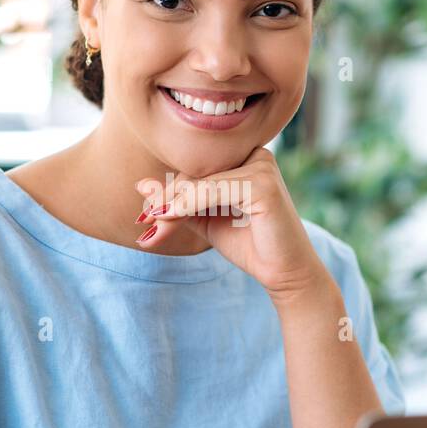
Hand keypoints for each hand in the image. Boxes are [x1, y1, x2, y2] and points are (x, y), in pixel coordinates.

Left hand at [134, 147, 328, 301]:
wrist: (284, 273)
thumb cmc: (249, 244)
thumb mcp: (206, 219)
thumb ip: (180, 203)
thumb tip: (142, 187)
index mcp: (244, 157)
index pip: (196, 166)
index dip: (168, 190)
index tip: (144, 213)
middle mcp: (255, 154)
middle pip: (196, 171)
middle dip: (167, 199)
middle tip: (144, 222)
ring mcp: (261, 166)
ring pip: (201, 181)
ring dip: (172, 205)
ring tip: (153, 228)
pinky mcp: (263, 184)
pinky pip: (213, 190)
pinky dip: (187, 205)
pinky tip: (169, 218)